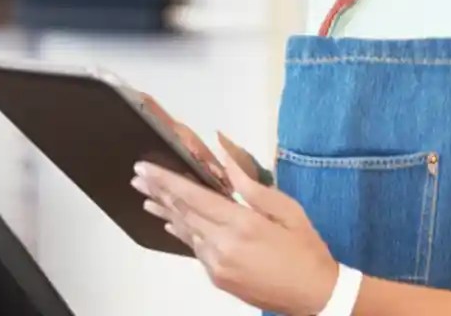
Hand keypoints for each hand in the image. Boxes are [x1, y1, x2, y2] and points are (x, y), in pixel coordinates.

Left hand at [131, 142, 339, 315]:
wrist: (313, 295)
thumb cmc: (305, 248)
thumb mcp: (287, 209)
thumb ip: (251, 185)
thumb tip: (225, 156)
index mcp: (242, 224)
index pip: (194, 196)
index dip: (166, 181)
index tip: (145, 168)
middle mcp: (222, 246)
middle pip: (182, 213)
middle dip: (158, 193)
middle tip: (137, 178)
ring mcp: (217, 265)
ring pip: (185, 233)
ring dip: (165, 212)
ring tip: (146, 198)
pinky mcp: (217, 278)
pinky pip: (195, 250)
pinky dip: (183, 232)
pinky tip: (173, 223)